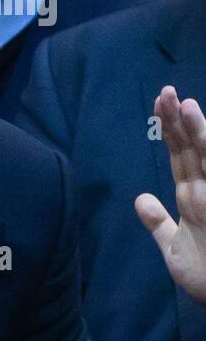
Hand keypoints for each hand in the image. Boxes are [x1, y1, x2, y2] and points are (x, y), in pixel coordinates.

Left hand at [137, 86, 205, 304]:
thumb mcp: (174, 250)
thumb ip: (158, 223)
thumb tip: (140, 198)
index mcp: (195, 199)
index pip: (180, 156)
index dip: (170, 129)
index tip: (160, 102)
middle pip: (193, 150)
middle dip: (180, 121)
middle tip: (166, 90)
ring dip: (201, 135)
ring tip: (187, 106)